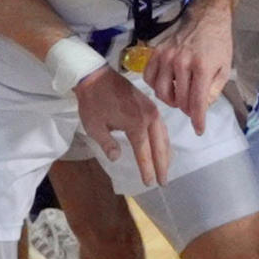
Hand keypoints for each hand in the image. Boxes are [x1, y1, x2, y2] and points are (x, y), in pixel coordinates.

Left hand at [73, 64, 170, 186]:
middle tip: (163, 182)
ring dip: (166, 153)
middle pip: (159, 146)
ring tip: (165, 169)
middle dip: (162, 165)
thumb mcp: (94, 126)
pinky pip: (161, 127)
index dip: (147, 169)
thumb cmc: (93, 102)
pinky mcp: (150, 105)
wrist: (95, 76)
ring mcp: (152, 109)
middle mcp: (149, 117)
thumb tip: (117, 158)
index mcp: (136, 123)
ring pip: (164, 136)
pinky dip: (164, 140)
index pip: (144, 152)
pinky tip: (163, 148)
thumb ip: (107, 144)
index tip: (149, 183)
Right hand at [136, 0, 236, 123]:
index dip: (198, 120)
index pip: (197, 102)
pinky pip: (149, 77)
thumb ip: (214, 90)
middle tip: (192, 108)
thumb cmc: (218, 43)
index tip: (198, 130)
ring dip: (170, 100)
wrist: (206, 17)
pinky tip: (166, 85)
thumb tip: (202, 107)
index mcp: (202, 67)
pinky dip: (155, 86)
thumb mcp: (225, 68)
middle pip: (179, 100)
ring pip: (161, 91)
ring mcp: (166, 57)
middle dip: (186, 109)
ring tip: (179, 97)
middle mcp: (182, 62)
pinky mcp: (156, 52)